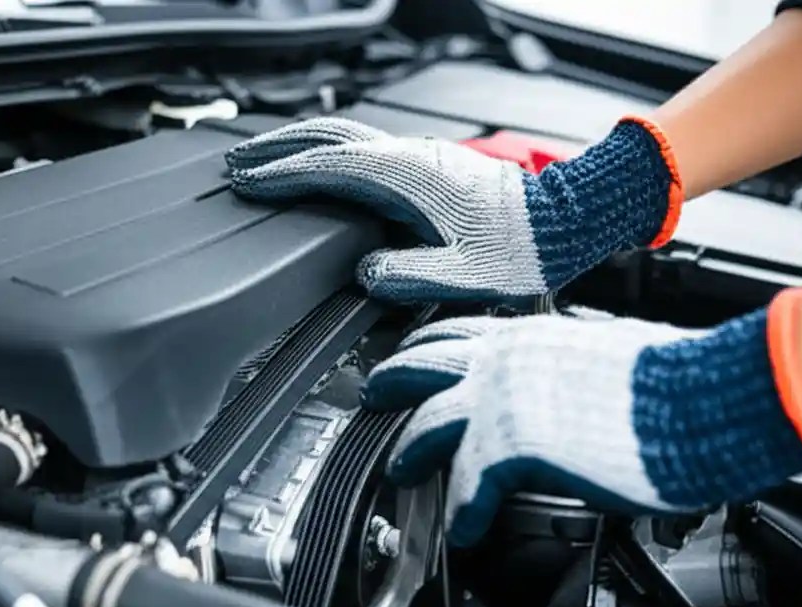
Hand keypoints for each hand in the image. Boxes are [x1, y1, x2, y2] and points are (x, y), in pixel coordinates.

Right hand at [225, 116, 682, 302]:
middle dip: (277, 149)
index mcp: (409, 179)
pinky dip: (329, 150)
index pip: (328, 168)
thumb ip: (412, 275)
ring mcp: (419, 157)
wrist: (566, 223)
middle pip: (329, 139)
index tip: (245, 182)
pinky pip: (363, 147)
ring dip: (301, 144)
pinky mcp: (428, 165)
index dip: (281, 175)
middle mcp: (410, 158)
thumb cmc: (522, 252)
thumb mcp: (468, 275)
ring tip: (264, 158)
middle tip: (235, 164)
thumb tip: (366, 274)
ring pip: (346, 136)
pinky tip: (322, 166)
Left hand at [360, 292, 801, 545]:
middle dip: (392, 381)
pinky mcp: (513, 446)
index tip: (410, 359)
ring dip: (410, 450)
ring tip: (398, 470)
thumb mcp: (602, 351)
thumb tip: (556, 381)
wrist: (697, 399)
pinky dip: (461, 510)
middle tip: (372, 395)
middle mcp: (506, 359)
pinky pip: (468, 484)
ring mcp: (504, 401)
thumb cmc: (669, 380)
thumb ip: (562, 362)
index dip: (426, 349)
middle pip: (425, 366)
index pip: (458, 334)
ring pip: (431, 423)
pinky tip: (462, 528)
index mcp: (528, 334)